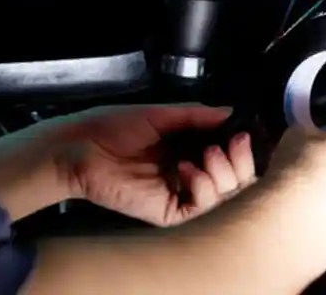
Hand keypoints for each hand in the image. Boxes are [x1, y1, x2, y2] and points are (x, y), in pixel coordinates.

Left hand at [48, 104, 256, 226]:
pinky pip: (200, 208)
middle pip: (236, 181)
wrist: (82, 146)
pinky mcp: (168, 212)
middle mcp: (191, 174)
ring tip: (208, 154)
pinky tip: (187, 170)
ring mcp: (180, 195)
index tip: (242, 133)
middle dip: (241, 162)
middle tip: (233, 143)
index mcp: (190, 150)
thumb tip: (231, 112)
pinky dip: (203, 188)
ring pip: (225, 198)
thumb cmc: (115, 127)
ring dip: (224, 173)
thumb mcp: (161, 114)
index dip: (243, 149)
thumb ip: (196, 116)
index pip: (231, 158)